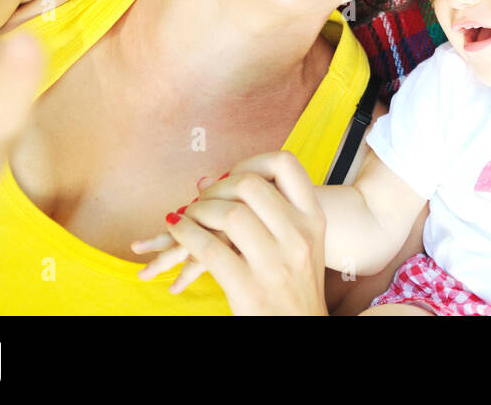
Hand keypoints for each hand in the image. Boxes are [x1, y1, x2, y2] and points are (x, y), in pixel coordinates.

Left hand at [132, 151, 328, 314]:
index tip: (232, 176)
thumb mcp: (299, 243)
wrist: (302, 329)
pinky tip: (177, 232)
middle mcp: (299, 236)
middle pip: (249, 185)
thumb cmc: (295, 283)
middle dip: (217, 188)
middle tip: (203, 201)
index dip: (251, 161)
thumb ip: (263, 211)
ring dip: (198, 210)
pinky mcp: (249, 288)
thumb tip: (204, 180)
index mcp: (313, 219)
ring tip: (186, 217)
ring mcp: (275, 263)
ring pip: (229, 214)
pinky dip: (185, 235)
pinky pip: (208, 249)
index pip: (285, 165)